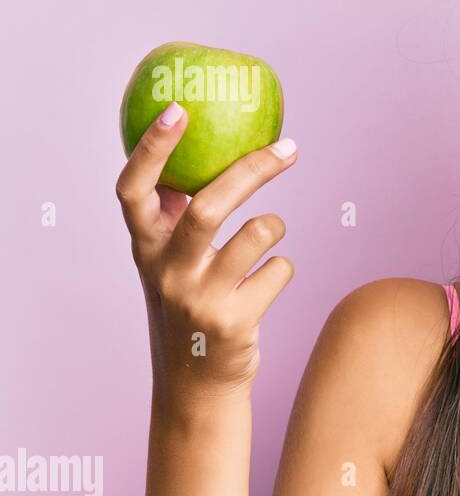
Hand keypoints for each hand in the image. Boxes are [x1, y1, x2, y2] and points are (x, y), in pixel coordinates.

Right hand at [115, 101, 297, 400]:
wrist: (196, 386)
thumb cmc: (191, 308)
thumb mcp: (171, 265)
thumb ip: (177, 220)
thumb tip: (202, 156)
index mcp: (146, 249)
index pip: (134, 190)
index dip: (151, 149)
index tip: (178, 110)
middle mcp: (166, 272)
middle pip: (207, 206)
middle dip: (252, 171)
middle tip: (288, 148)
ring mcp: (199, 299)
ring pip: (257, 234)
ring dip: (276, 225)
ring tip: (272, 233)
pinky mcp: (234, 322)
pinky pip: (280, 269)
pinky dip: (284, 267)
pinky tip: (269, 281)